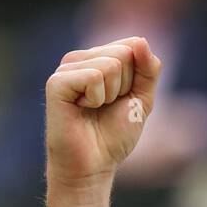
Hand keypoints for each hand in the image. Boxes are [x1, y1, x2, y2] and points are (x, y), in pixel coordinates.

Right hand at [45, 36, 162, 186]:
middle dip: (125, 86)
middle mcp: (80, 58)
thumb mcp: (142, 99)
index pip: (134, 45)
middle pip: (124, 53)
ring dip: (111, 95)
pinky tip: (81, 109)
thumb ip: (149, 69)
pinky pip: (94, 76)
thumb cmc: (113, 135)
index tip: (121, 99)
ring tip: (94, 109)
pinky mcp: (57, 82)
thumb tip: (141, 41)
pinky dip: (96, 98)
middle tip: (106, 107)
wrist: (93, 165)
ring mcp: (67, 68)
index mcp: (98, 58)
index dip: (137, 78)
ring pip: (111, 65)